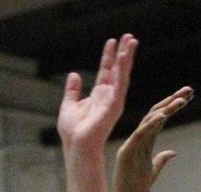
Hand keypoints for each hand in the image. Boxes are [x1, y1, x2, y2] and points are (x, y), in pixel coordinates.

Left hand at [56, 35, 134, 152]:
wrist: (76, 146)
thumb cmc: (73, 132)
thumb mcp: (69, 105)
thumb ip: (72, 91)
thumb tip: (74, 74)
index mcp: (98, 95)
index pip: (105, 71)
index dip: (109, 56)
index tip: (112, 41)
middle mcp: (108, 96)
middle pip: (117, 69)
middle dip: (123, 53)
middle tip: (129, 36)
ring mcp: (113, 100)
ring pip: (122, 74)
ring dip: (127, 57)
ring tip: (131, 41)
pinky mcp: (115, 105)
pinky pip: (120, 83)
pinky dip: (123, 69)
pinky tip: (124, 56)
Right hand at [114, 86, 189, 191]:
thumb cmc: (139, 187)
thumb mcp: (154, 170)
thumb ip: (162, 158)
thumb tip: (173, 152)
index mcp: (145, 141)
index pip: (160, 117)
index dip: (173, 105)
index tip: (188, 95)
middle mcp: (138, 138)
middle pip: (156, 113)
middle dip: (172, 100)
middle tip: (189, 90)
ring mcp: (132, 143)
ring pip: (150, 120)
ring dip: (167, 109)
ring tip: (182, 100)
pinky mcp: (127, 151)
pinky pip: (140, 134)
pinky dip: (151, 124)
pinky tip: (163, 115)